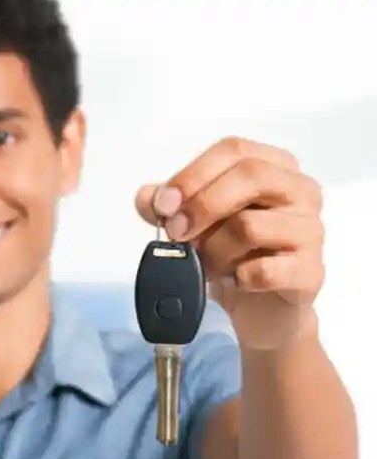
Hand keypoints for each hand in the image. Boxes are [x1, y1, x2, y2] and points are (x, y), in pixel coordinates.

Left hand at [135, 137, 324, 350]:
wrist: (258, 308)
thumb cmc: (231, 254)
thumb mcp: (194, 224)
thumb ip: (169, 206)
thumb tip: (147, 197)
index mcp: (274, 168)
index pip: (234, 150)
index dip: (193, 174)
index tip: (163, 204)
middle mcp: (301, 192)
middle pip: (251, 176)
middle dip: (202, 205)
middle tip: (176, 233)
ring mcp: (310, 231)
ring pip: (251, 226)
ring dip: (214, 250)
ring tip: (205, 266)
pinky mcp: (310, 272)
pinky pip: (265, 270)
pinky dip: (237, 278)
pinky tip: (234, 281)